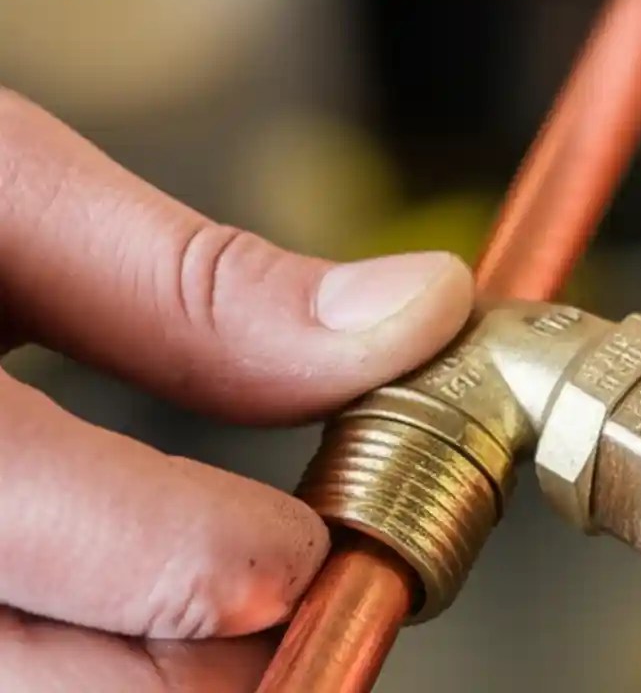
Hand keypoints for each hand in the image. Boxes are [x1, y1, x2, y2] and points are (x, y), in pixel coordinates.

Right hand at [0, 90, 472, 689]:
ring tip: (185, 580)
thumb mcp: (0, 191)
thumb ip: (197, 284)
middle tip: (277, 576)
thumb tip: (406, 318)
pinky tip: (96, 602)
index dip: (285, 563)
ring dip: (158, 671)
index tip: (322, 528)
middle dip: (236, 652)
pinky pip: (5, 686)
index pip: (166, 569)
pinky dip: (78, 662)